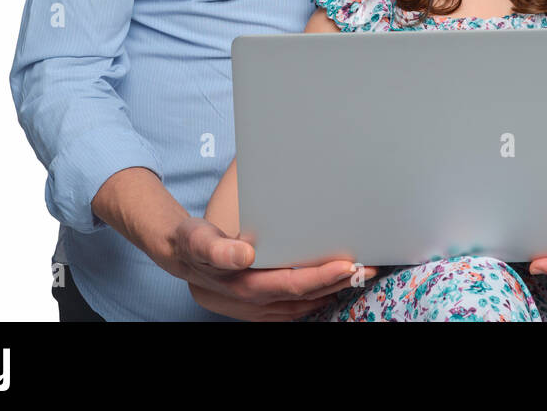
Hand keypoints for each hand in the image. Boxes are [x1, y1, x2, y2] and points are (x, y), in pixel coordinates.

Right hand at [166, 217, 375, 320]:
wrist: (179, 255)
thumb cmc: (193, 241)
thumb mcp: (198, 238)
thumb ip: (217, 247)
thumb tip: (244, 253)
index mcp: (240, 285)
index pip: (289, 284)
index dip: (319, 277)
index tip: (347, 265)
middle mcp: (250, 302)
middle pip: (301, 297)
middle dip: (336, 283)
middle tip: (367, 267)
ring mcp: (254, 309)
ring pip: (300, 306)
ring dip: (329, 292)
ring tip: (357, 276)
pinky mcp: (257, 308)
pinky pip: (291, 309)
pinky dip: (313, 300)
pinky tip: (329, 288)